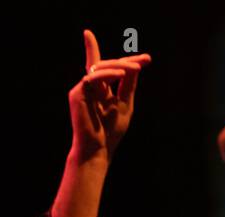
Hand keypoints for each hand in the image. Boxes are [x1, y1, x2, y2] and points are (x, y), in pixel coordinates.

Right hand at [68, 28, 151, 162]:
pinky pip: (93, 77)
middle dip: (127, 61)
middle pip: (107, 65)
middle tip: (145, 60)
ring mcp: (82, 89)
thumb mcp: (125, 105)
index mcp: (101, 90)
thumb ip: (128, 86)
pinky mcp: (77, 94)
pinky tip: (122, 74)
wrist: (98, 150)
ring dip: (120, 66)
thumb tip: (135, 66)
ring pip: (100, 68)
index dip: (127, 60)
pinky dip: (108, 74)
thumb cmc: (110, 132)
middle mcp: (90, 87)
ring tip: (137, 68)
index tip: (147, 58)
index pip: (110, 68)